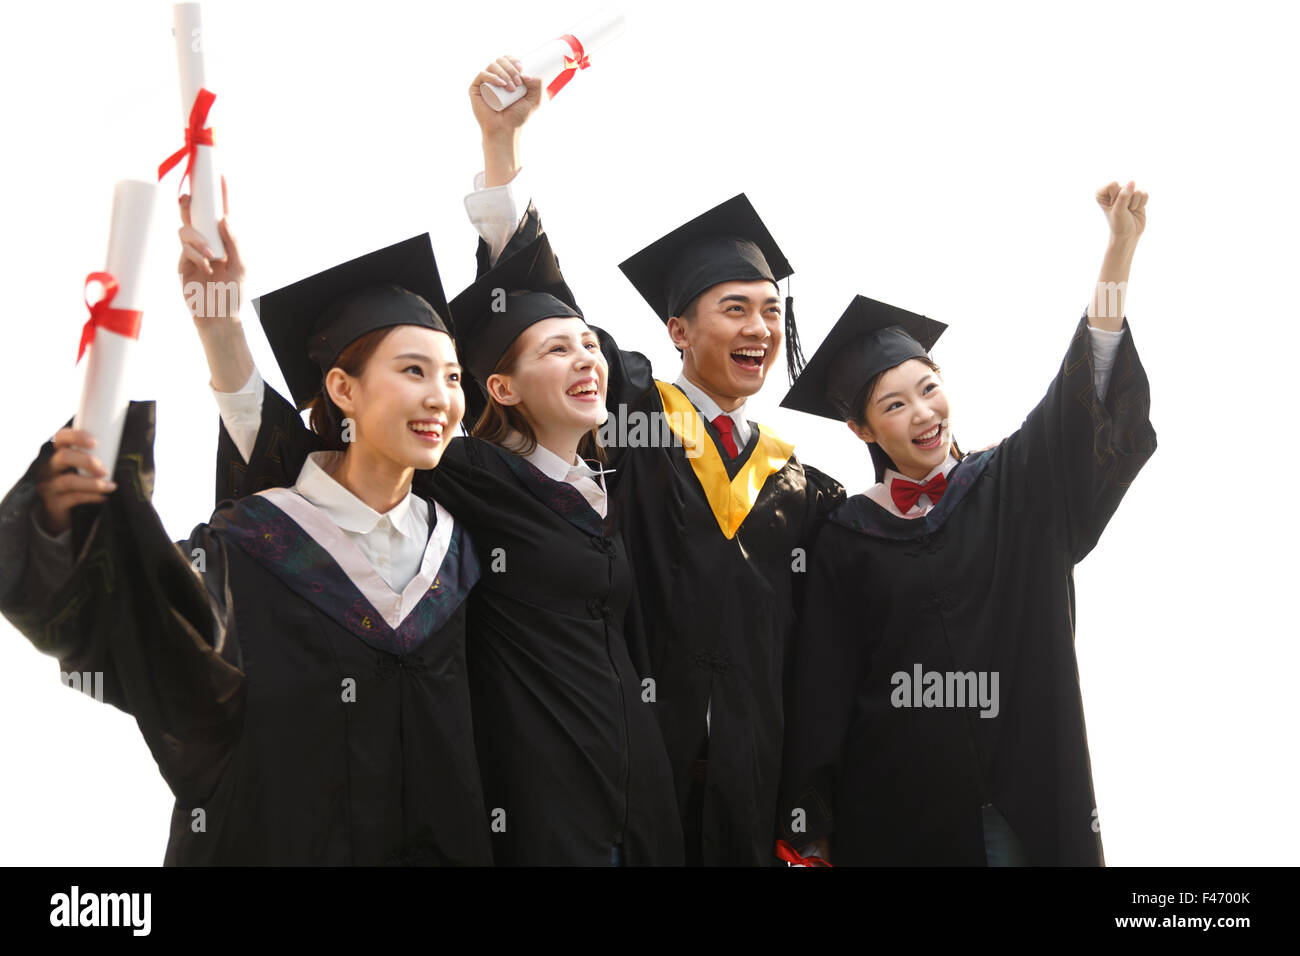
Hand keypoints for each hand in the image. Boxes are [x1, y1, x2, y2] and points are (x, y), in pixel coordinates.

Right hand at [35, 428, 116, 535]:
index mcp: (59, 454)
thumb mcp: (87, 469)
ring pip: (67, 481)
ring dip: (92, 483)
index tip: (96, 442)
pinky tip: (104, 498)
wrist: (65, 515)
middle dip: (87, 461)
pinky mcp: (53, 504)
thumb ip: (102, 457)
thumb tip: (135, 444)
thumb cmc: (83, 485)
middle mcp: (49, 468)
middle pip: (63, 457)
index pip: (61, 437)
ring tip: (111, 486)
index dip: (76, 436)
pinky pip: (72, 499)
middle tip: (105, 470)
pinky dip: (91, 497)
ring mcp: (49, 486)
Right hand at [178, 175, 244, 322]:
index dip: (220, 195)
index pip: (221, 213)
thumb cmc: (233, 292)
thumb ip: (234, 243)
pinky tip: (205, 267)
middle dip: (192, 203)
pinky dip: (195, 254)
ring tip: (210, 256)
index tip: (220, 176)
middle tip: (190, 196)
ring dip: (197, 240)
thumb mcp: (241, 267)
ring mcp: (193, 251)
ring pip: (186, 231)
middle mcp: (208, 242)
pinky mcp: (183, 262)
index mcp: (225, 241)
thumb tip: (225, 219)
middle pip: (196, 215)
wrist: (217, 316)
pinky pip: (184, 249)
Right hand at [469, 55, 543, 137]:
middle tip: (518, 83)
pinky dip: (492, 76)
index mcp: (505, 76)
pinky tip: (500, 83)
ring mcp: (484, 82)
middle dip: (511, 68)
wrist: (505, 129)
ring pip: (492, 66)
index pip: (507, 60)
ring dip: (504, 73)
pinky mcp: (476, 89)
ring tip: (511, 88)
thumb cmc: (518, 116)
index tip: (522, 68)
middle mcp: (494, 77)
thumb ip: (538, 86)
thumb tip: (527, 74)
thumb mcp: (534, 100)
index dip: (514, 60)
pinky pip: (482, 75)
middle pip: (500, 61)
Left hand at [1096, 180, 1147, 242]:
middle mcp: (1113, 190)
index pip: (1113, 184)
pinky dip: (1142, 203)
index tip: (1114, 207)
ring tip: (1129, 210)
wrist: (1128, 235)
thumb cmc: (1119, 224)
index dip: (1116, 197)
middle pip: (1126, 186)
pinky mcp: (1137, 195)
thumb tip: (1132, 181)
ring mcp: (1126, 192)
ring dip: (1135, 203)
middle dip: (1127, 200)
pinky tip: (1136, 209)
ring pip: (1137, 190)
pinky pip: (1145, 193)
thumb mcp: (1118, 211)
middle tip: (1123, 210)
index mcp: (1102, 193)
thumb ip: (1123, 196)